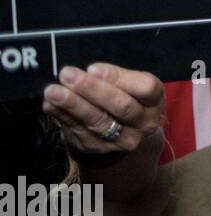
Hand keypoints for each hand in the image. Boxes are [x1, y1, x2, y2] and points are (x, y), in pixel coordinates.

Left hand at [43, 63, 164, 154]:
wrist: (122, 130)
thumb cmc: (125, 96)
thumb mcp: (130, 83)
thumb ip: (115, 76)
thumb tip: (88, 71)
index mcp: (155, 100)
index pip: (145, 88)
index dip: (119, 78)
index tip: (93, 68)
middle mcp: (145, 122)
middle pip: (122, 106)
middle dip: (92, 89)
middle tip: (68, 75)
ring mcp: (123, 138)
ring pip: (98, 121)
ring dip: (74, 105)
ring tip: (54, 91)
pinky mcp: (99, 147)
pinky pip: (79, 130)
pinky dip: (63, 116)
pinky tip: (51, 105)